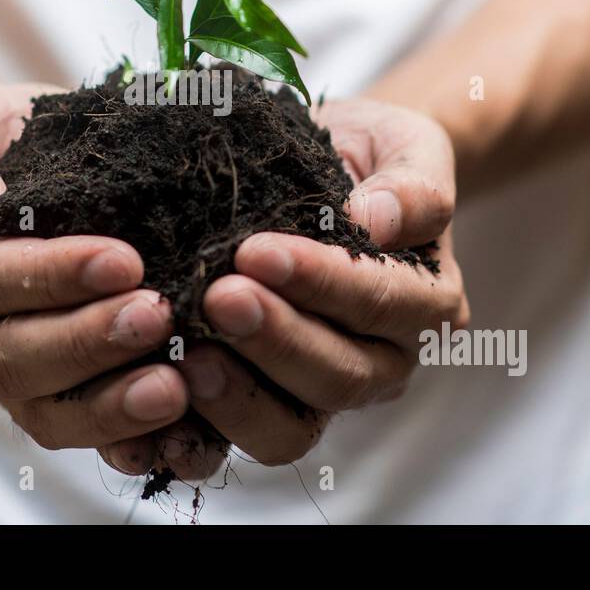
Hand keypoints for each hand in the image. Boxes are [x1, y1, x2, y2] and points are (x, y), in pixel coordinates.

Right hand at [0, 85, 189, 455]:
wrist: (24, 169)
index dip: (49, 277)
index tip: (122, 259)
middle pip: (13, 358)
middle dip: (88, 341)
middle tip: (157, 314)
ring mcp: (2, 378)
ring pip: (45, 412)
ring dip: (111, 404)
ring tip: (175, 384)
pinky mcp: (50, 404)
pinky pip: (84, 437)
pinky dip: (130, 441)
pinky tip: (180, 428)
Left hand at [100, 98, 467, 475]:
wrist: (334, 169)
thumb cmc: (369, 157)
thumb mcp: (405, 148)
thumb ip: (412, 186)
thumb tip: (380, 220)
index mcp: (426, 302)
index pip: (379, 303)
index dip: (320, 282)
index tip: (256, 251)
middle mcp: (384, 361)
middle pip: (339, 376)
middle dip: (275, 340)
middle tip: (216, 297)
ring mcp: (326, 394)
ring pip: (293, 427)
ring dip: (239, 396)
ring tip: (188, 356)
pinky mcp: (271, 409)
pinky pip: (241, 441)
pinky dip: (202, 433)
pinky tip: (163, 403)